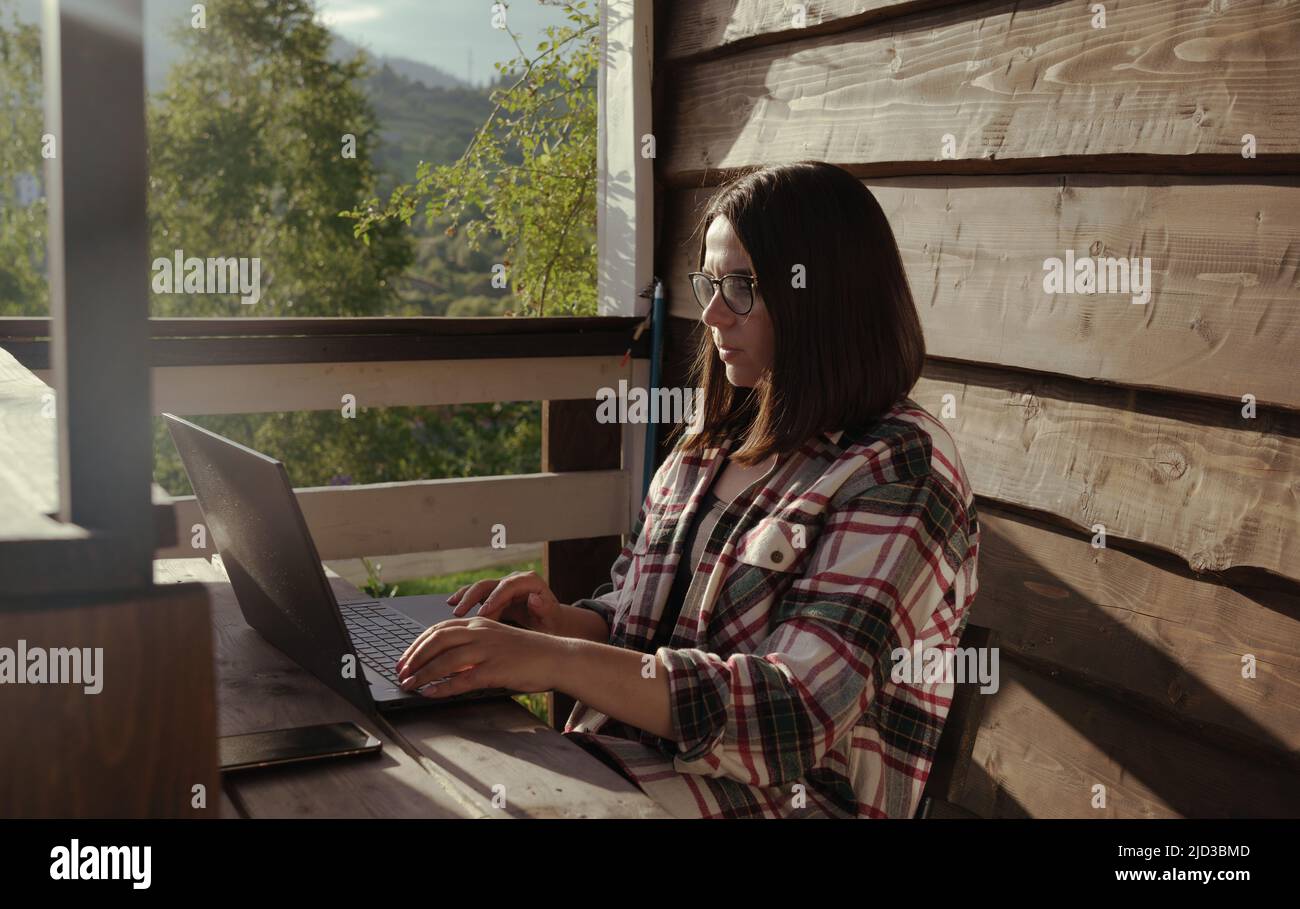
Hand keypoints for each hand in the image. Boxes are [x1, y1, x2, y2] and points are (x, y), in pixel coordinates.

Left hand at [395, 617, 563, 697]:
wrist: (557, 657)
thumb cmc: (528, 653)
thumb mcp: (497, 641)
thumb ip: (473, 645)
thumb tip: (447, 661)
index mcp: (480, 623)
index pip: (439, 629)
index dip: (418, 644)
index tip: (404, 658)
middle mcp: (481, 632)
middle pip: (437, 640)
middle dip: (414, 657)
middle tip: (400, 672)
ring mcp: (488, 650)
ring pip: (445, 660)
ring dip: (422, 674)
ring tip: (409, 685)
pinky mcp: (495, 669)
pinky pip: (462, 679)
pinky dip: (442, 688)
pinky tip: (430, 694)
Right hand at [446, 571, 565, 634]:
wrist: (551, 621)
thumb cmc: (552, 621)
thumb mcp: (553, 618)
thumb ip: (545, 608)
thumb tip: (535, 598)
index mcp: (530, 582)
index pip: (508, 586)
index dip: (494, 598)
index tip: (483, 613)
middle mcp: (514, 580)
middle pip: (490, 584)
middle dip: (473, 597)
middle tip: (460, 613)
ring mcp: (504, 586)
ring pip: (481, 588)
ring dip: (465, 597)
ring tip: (452, 607)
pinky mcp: (496, 595)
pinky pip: (478, 595)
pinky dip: (465, 599)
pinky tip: (451, 604)